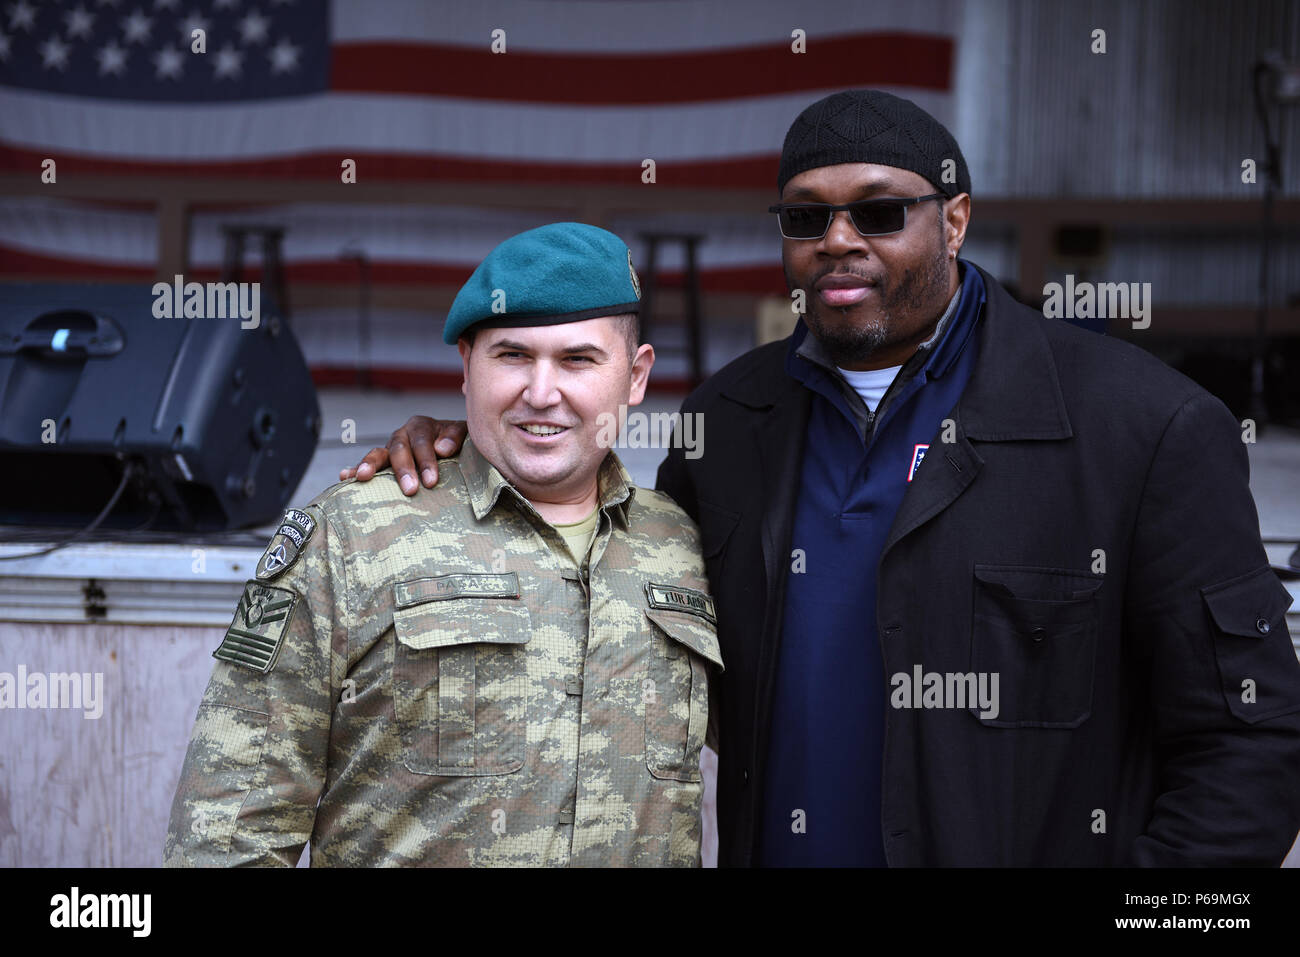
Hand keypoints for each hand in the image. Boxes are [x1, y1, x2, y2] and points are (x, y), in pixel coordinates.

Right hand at [338, 417, 467, 494]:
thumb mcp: (462, 434)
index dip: (426, 461)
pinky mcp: (383, 463)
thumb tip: (443, 448)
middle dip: (403, 469)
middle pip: (398, 448)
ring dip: (370, 465)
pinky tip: (345, 477)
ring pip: (379, 454)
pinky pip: (367, 465)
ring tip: (362, 476)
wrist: (452, 446)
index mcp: (421, 426)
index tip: (431, 481)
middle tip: (410, 490)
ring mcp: (390, 449)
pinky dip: (355, 469)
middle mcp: (402, 435)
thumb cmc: (457, 443)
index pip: (421, 441)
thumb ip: (455, 437)